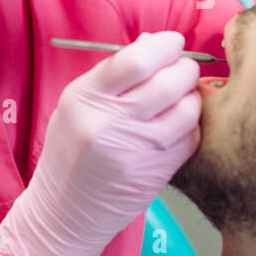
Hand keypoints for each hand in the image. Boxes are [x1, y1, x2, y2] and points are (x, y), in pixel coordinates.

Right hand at [0, 31, 201, 255]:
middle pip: (168, 82)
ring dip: (192, 97)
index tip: (172, 44)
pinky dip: (191, 126)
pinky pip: (190, 139)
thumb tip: (155, 43)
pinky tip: (178, 125)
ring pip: (186, 110)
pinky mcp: (156, 174)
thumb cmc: (71, 151)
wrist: (64, 213)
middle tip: (183, 69)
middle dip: (184, 68)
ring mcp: (136, 151)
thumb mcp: (77, 104)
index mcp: (86, 98)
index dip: (165, 46)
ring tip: (182, 97)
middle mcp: (110, 123)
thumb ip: (114, 73)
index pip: (137, 60)